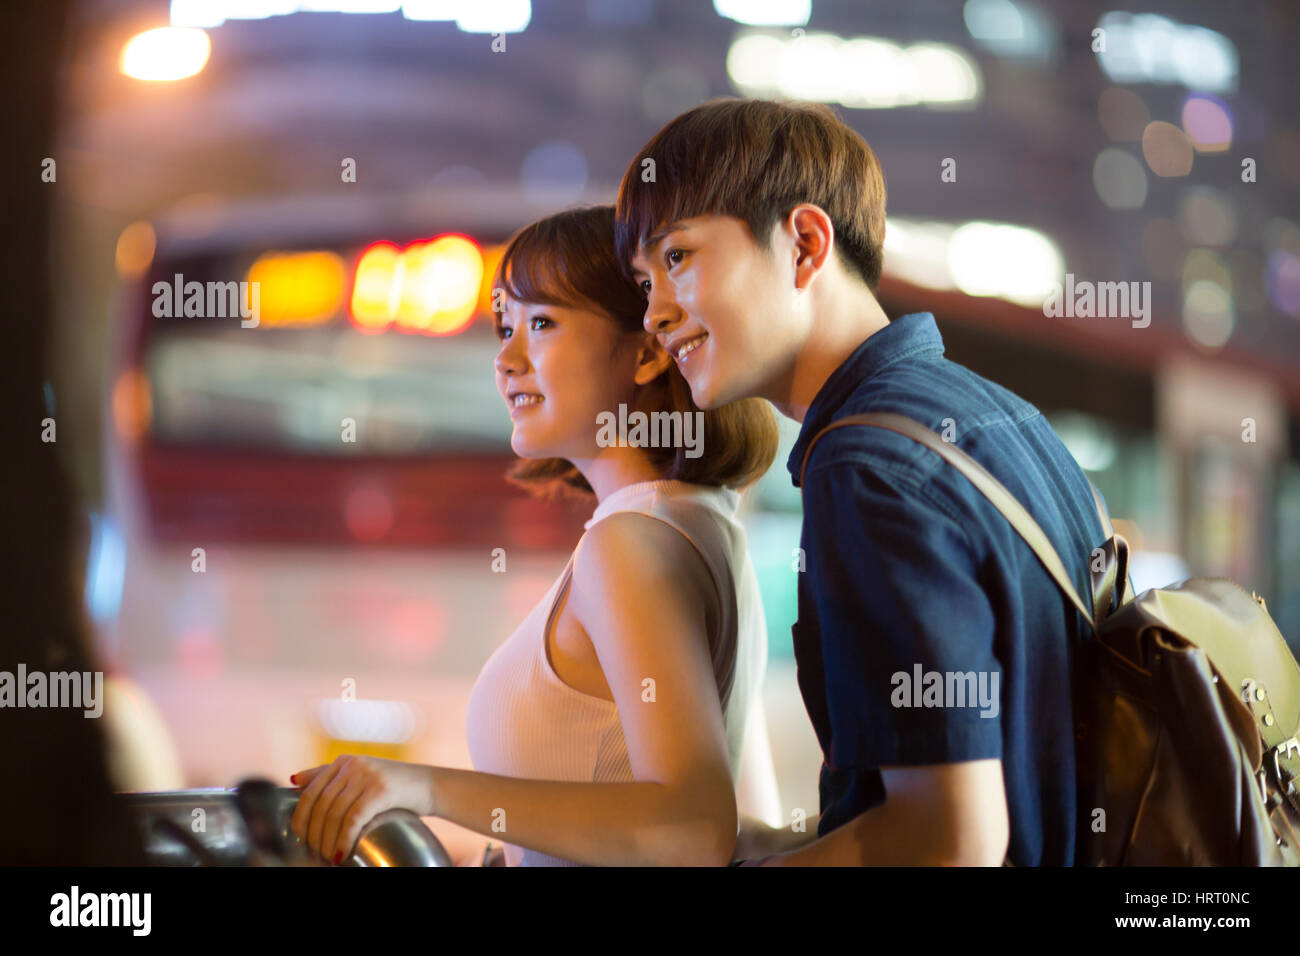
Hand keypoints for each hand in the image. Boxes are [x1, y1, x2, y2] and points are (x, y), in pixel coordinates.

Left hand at [289, 755, 435, 864]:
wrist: (429, 785)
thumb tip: (293, 780)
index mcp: (343, 762)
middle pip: (320, 805)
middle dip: (314, 835)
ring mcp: (367, 775)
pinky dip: (344, 839)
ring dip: (328, 842)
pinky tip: (342, 853)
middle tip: (315, 855)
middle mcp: (352, 765)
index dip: (301, 819)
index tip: (299, 841)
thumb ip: (328, 776)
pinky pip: (353, 819)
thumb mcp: (360, 775)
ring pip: (334, 814)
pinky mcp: (381, 790)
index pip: (310, 792)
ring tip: (328, 858)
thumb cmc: (392, 786)